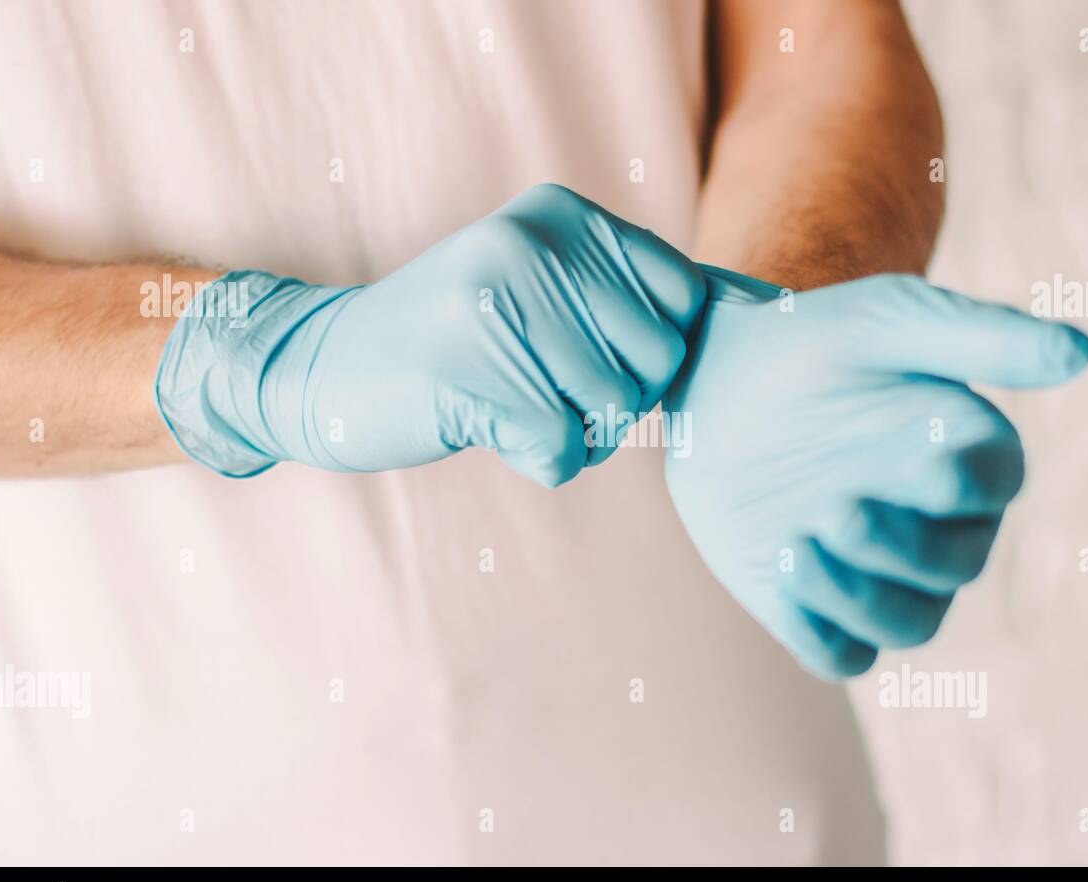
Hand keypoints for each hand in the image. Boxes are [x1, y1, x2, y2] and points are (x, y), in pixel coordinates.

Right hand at [155, 184, 704, 483]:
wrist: (324, 365)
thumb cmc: (460, 339)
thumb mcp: (547, 288)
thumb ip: (637, 296)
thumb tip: (763, 311)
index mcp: (564, 215)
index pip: (683, 300)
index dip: (648, 353)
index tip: (586, 356)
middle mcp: (534, 244)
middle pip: (658, 364)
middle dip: (615, 402)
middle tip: (544, 389)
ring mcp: (497, 303)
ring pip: (616, 413)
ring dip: (578, 435)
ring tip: (514, 404)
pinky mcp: (467, 373)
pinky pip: (564, 452)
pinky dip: (538, 460)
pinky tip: (488, 428)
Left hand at [664, 266, 1087, 679]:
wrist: (711, 384)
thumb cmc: (807, 344)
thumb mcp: (885, 323)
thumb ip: (978, 338)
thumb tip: (1083, 352)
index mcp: (968, 457)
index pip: (995, 489)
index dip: (965, 489)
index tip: (925, 466)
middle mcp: (939, 526)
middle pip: (952, 568)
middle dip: (898, 546)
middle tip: (834, 505)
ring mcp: (881, 573)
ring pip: (908, 624)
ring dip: (858, 597)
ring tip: (795, 544)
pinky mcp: (820, 607)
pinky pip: (840, 654)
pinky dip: (819, 629)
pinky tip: (780, 574)